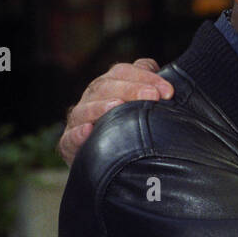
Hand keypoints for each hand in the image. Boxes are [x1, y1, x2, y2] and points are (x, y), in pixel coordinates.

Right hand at [59, 58, 173, 165]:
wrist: (108, 164)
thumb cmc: (131, 126)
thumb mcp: (142, 104)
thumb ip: (150, 85)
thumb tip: (165, 78)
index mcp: (110, 85)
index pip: (123, 72)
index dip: (145, 77)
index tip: (169, 91)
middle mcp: (92, 98)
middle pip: (106, 86)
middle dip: (130, 89)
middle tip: (152, 96)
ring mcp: (79, 120)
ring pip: (85, 109)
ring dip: (101, 106)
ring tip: (117, 105)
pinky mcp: (69, 143)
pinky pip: (69, 138)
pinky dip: (77, 134)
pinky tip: (88, 131)